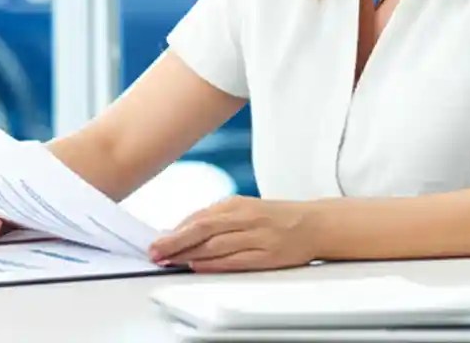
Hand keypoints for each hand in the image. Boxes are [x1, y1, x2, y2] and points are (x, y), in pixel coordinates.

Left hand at [147, 196, 318, 272]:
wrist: (315, 223)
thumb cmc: (276, 218)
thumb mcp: (246, 210)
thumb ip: (217, 219)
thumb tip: (182, 231)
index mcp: (237, 204)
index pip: (199, 217)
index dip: (175, 231)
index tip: (156, 241)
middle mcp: (245, 217)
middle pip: (203, 229)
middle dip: (174, 241)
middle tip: (155, 251)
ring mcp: (257, 236)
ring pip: (216, 245)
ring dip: (188, 254)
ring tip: (169, 261)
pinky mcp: (268, 255)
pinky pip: (236, 259)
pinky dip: (214, 263)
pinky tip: (198, 266)